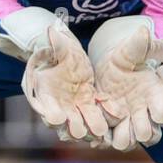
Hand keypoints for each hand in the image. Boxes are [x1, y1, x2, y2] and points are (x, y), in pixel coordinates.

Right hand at [21, 20, 109, 141]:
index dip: (50, 114)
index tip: (57, 118)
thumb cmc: (58, 52)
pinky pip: (97, 114)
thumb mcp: (59, 48)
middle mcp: (58, 106)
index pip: (45, 108)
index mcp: (44, 93)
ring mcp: (74, 109)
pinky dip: (106, 115)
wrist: (68, 57)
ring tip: (101, 131)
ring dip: (91, 127)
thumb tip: (52, 31)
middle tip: (80, 130)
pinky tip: (118, 115)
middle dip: (72, 127)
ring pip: (82, 125)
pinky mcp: (89, 106)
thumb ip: (57, 44)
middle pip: (64, 124)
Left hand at [89, 17, 162, 150]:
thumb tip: (144, 32)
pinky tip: (97, 133)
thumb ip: (140, 45)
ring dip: (122, 139)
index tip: (147, 106)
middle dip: (140, 130)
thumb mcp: (130, 49)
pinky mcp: (114, 127)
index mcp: (157, 96)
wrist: (108, 68)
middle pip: (152, 135)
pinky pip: (113, 140)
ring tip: (110, 131)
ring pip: (132, 143)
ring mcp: (130, 123)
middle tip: (127, 119)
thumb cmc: (125, 58)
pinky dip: (105, 139)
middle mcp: (146, 114)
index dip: (162, 114)